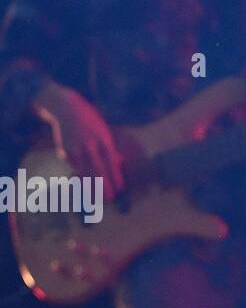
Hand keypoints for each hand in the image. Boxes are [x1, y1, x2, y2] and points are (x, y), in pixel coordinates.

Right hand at [32, 81, 124, 199]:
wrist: (66, 109)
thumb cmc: (89, 121)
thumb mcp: (104, 130)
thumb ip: (110, 147)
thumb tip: (119, 162)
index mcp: (103, 138)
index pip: (111, 161)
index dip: (115, 176)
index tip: (120, 188)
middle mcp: (90, 144)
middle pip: (98, 169)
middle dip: (104, 185)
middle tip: (110, 198)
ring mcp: (76, 148)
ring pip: (85, 171)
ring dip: (91, 186)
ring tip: (96, 198)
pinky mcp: (64, 150)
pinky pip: (74, 166)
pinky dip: (80, 177)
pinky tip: (83, 187)